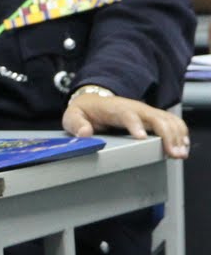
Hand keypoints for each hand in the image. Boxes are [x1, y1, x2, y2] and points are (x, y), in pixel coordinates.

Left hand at [62, 92, 189, 158]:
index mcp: (114, 108)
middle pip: (155, 117)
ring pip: (167, 119)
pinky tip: (182, 147)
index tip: (141, 138)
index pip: (127, 114)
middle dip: (166, 135)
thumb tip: (85, 133)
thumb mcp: (73, 116)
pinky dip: (180, 133)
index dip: (135, 125)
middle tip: (171, 153)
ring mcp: (145, 112)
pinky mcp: (152, 117)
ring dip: (177, 136)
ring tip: (179, 154)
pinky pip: (172, 122)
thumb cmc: (84, 111)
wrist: (93, 100)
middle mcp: (134, 108)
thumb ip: (76, 124)